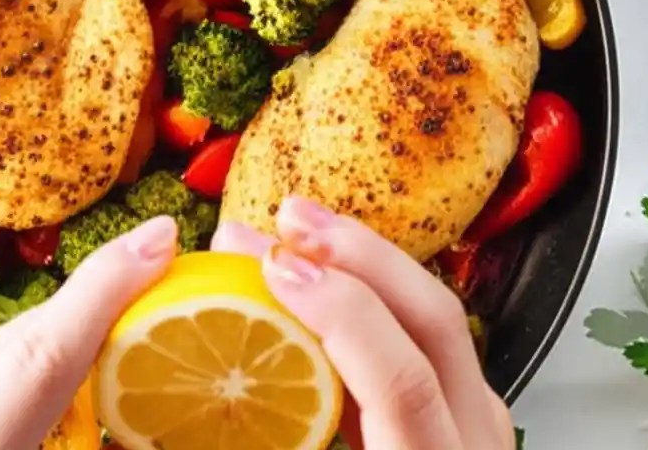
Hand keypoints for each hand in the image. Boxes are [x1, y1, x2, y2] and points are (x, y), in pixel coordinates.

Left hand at [0, 216, 178, 449]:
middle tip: (153, 318)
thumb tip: (115, 418)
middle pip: (27, 342)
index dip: (111, 289)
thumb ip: (52, 428)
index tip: (162, 238)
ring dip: (45, 362)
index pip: (44, 351)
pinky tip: (11, 412)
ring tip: (82, 389)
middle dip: (94, 324)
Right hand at [213, 197, 516, 449]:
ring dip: (365, 262)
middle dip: (358, 255)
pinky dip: (374, 291)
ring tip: (295, 229)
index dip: (344, 319)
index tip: (277, 272)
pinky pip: (425, 333)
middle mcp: (474, 439)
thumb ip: (283, 428)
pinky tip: (325, 277)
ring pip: (437, 317)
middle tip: (281, 220)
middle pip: (436, 323)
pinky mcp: (464, 411)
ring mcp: (478, 422)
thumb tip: (170, 428)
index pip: (405, 383)